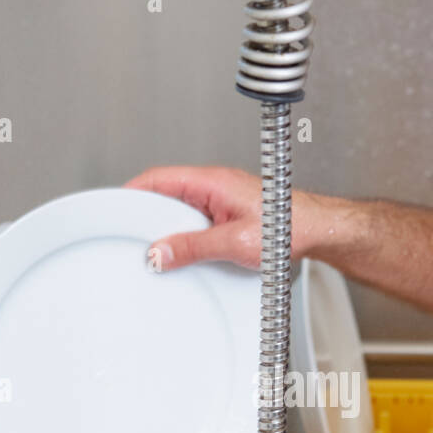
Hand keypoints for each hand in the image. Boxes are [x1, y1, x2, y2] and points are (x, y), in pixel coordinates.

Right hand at [125, 164, 331, 271]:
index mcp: (211, 182)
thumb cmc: (290, 228)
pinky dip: (184, 235)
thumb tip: (158, 252)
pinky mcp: (228, 216)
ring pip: (181, 210)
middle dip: (146, 215)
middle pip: (166, 194)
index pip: (158, 178)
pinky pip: (196, 222)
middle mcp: (214, 187)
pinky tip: (184, 254)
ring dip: (167, 228)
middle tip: (130, 237)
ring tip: (156, 249)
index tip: (113, 209)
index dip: (132, 193)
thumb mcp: (235, 243)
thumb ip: (193, 247)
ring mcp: (221, 201)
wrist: (318, 232)